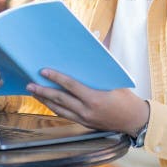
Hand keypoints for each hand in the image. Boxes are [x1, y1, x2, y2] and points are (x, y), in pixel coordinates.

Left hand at [26, 68, 148, 135]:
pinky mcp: (84, 124)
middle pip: (60, 99)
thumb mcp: (116, 81)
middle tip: (30, 83)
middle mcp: (87, 111)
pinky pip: (65, 115)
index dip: (56, 78)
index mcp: (95, 98)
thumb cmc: (127, 98)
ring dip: (45, 100)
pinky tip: (47, 101)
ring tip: (34, 91)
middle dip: (43, 91)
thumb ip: (102, 66)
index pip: (71, 86)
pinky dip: (54, 107)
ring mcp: (84, 119)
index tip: (44, 72)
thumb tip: (96, 43)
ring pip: (59, 109)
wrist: (135, 121)